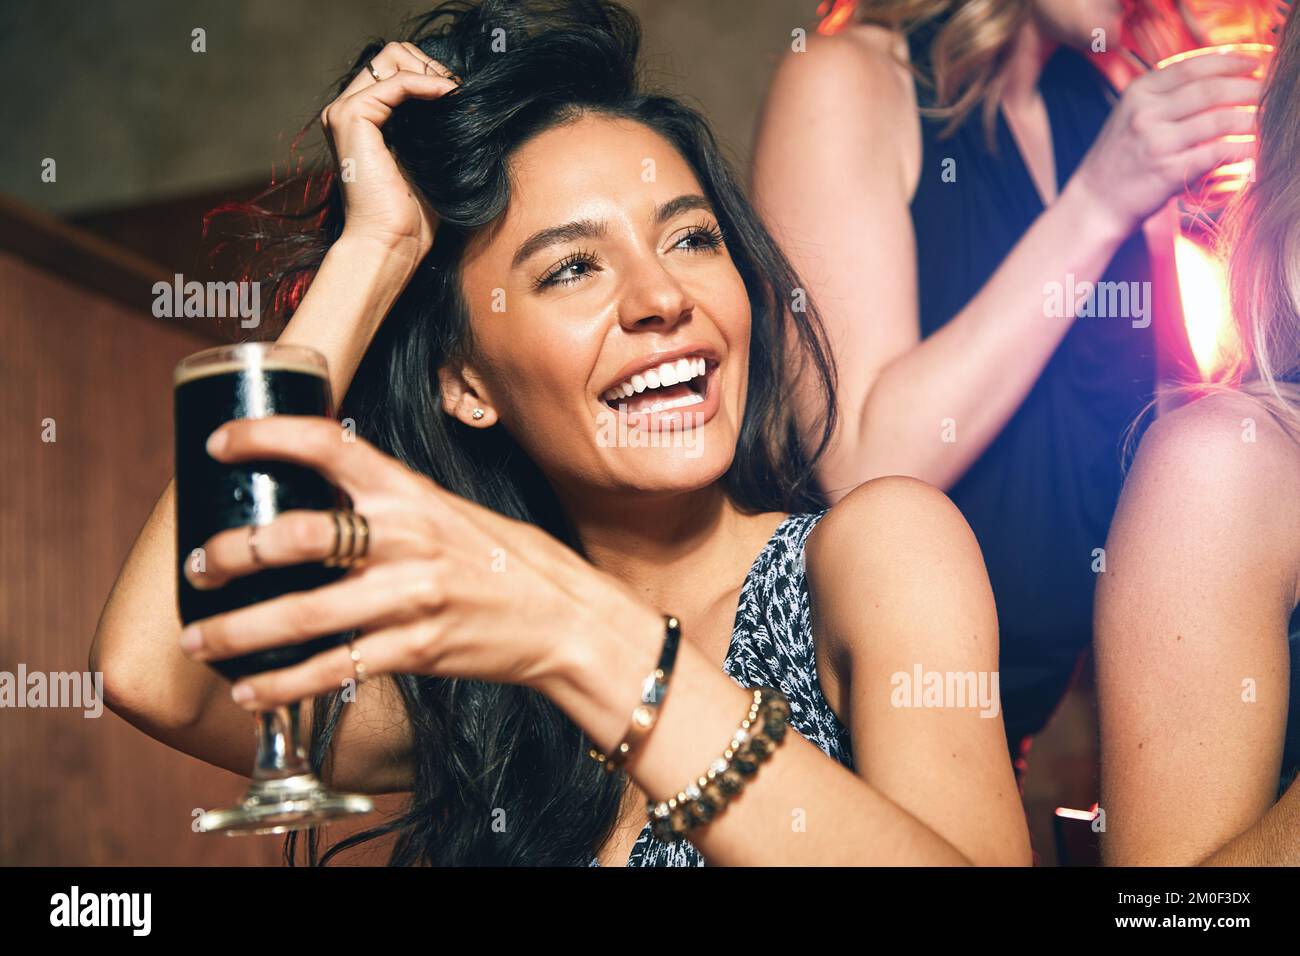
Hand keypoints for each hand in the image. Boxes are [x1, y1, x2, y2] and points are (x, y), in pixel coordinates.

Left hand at [178, 416, 657, 714]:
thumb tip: (318, 507)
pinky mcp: (417, 649)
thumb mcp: (451, 512)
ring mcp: (412, 596)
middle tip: (199, 566)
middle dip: (234, 552)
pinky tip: (251, 690)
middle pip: (299, 536)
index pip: (329, 444)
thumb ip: (391, 507)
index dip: (265, 437)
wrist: (567, 619)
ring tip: (199, 638)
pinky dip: (283, 684)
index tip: (219, 444)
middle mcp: (408, 537)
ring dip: (238, 629)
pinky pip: (334, 669)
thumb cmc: (508, 563)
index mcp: (412, 492)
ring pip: (304, 612)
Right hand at [322, 41, 458, 260]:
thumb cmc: (412, 216)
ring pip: (392, 57)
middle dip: (432, 66)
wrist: (391, 243)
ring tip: (456, 95)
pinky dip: (427, 83)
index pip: (397, 68)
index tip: (462, 95)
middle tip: (460, 93)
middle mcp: (348, 110)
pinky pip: (396, 81)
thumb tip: (462, 96)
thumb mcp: (427, 160)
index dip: (432, 73)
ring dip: (431, 71)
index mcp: (364, 119)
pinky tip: (449, 96)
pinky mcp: (351, 118)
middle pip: (393, 54)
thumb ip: (432, 126)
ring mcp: (345, 111)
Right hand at [1072, 49, 1263, 234]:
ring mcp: (1157, 143)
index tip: (1252, 64)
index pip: (1192, 67)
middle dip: (1247, 88)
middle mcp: (1146, 114)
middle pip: (1211, 90)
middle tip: (1266, 91)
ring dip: (1250, 119)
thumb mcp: (1130, 116)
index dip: (1228, 62)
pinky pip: (1217, 153)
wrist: (1094, 204)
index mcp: (1138, 94)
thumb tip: (1217, 81)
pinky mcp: (1169, 171)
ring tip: (1263, 120)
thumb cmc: (1119, 161)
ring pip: (1220, 121)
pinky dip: (1241, 149)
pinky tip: (1252, 148)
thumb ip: (1165, 96)